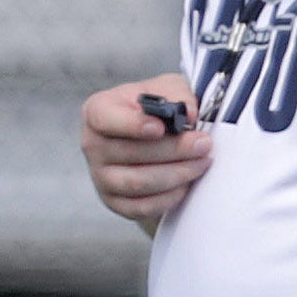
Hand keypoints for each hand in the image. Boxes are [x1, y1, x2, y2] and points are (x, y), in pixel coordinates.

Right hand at [81, 74, 209, 228]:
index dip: (133, 125)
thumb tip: (189, 115)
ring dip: (177, 174)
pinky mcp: (115, 202)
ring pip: (139, 182)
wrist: (152, 141)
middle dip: (174, 150)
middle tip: (204, 144)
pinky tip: (187, 183)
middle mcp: (93, 145)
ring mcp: (101, 176)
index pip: (106, 119)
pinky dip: (169, 196)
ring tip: (202, 162)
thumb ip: (178, 95)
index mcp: (98, 111)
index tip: (161, 127)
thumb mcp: (168, 89)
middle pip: (131, 153)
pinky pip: (143, 206)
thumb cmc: (157, 111)